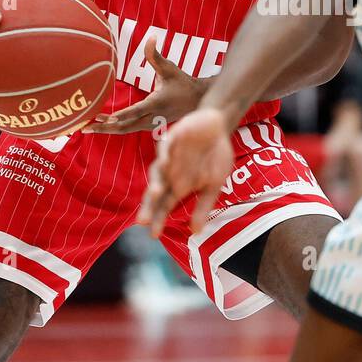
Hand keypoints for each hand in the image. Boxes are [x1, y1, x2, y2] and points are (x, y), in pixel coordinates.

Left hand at [81, 37, 203, 134]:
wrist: (197, 100)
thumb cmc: (182, 82)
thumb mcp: (169, 67)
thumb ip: (155, 55)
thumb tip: (150, 37)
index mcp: (157, 102)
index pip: (137, 110)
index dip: (122, 114)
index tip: (106, 118)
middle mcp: (153, 117)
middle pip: (126, 126)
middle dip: (105, 128)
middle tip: (85, 127)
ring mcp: (151, 124)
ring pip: (126, 130)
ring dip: (107, 129)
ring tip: (87, 127)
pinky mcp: (149, 126)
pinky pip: (129, 129)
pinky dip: (115, 128)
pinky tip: (101, 125)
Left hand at [138, 108, 233, 238]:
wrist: (218, 126)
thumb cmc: (215, 156)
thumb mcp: (214, 184)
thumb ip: (203, 206)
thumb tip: (196, 232)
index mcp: (179, 185)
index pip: (165, 205)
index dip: (158, 219)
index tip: (154, 235)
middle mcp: (170, 173)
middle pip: (156, 191)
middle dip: (149, 206)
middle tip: (143, 221)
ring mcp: (170, 156)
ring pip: (157, 170)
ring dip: (155, 182)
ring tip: (155, 193)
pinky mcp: (172, 138)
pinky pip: (164, 147)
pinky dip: (164, 154)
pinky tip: (165, 163)